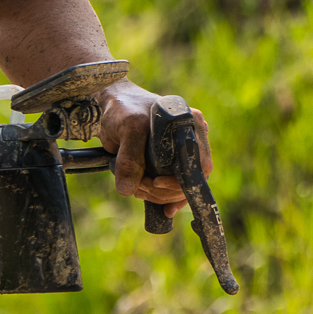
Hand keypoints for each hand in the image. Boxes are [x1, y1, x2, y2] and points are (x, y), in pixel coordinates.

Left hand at [98, 82, 212, 220]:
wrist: (113, 103)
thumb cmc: (124, 108)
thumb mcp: (128, 127)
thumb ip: (129, 157)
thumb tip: (128, 189)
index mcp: (192, 124)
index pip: (199, 163)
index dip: (180, 181)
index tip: (155, 182)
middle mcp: (193, 139)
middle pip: (192, 179)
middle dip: (165, 191)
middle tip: (139, 186)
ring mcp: (182, 152)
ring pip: (183, 186)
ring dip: (161, 196)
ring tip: (138, 190)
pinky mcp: (170, 163)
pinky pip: (176, 187)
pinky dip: (166, 198)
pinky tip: (162, 209)